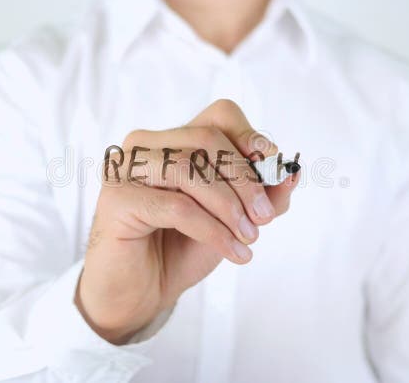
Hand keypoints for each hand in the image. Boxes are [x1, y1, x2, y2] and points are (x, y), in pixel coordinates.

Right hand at [76, 99, 299, 343]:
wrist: (141, 293)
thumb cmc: (182, 248)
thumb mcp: (234, 218)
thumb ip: (263, 195)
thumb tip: (292, 172)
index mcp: (172, 139)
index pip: (219, 116)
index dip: (251, 138)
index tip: (274, 174)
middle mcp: (145, 145)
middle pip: (206, 138)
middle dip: (245, 179)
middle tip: (264, 218)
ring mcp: (124, 168)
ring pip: (189, 169)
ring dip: (229, 206)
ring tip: (249, 237)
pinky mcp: (116, 200)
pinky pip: (177, 206)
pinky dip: (213, 230)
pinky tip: (233, 251)